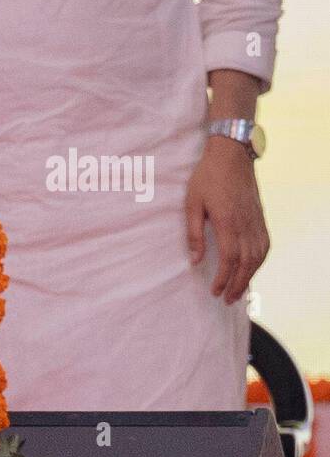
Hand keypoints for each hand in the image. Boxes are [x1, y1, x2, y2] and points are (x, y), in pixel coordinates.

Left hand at [184, 137, 269, 304]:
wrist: (231, 156)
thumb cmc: (207, 177)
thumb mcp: (192, 203)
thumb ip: (194, 233)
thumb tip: (195, 260)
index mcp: (228, 223)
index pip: (229, 260)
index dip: (223, 279)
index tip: (215, 292)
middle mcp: (246, 225)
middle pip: (246, 264)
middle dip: (237, 285)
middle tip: (227, 300)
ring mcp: (256, 222)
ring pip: (258, 258)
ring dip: (249, 277)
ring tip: (239, 291)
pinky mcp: (260, 218)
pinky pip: (264, 246)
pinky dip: (259, 262)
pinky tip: (252, 269)